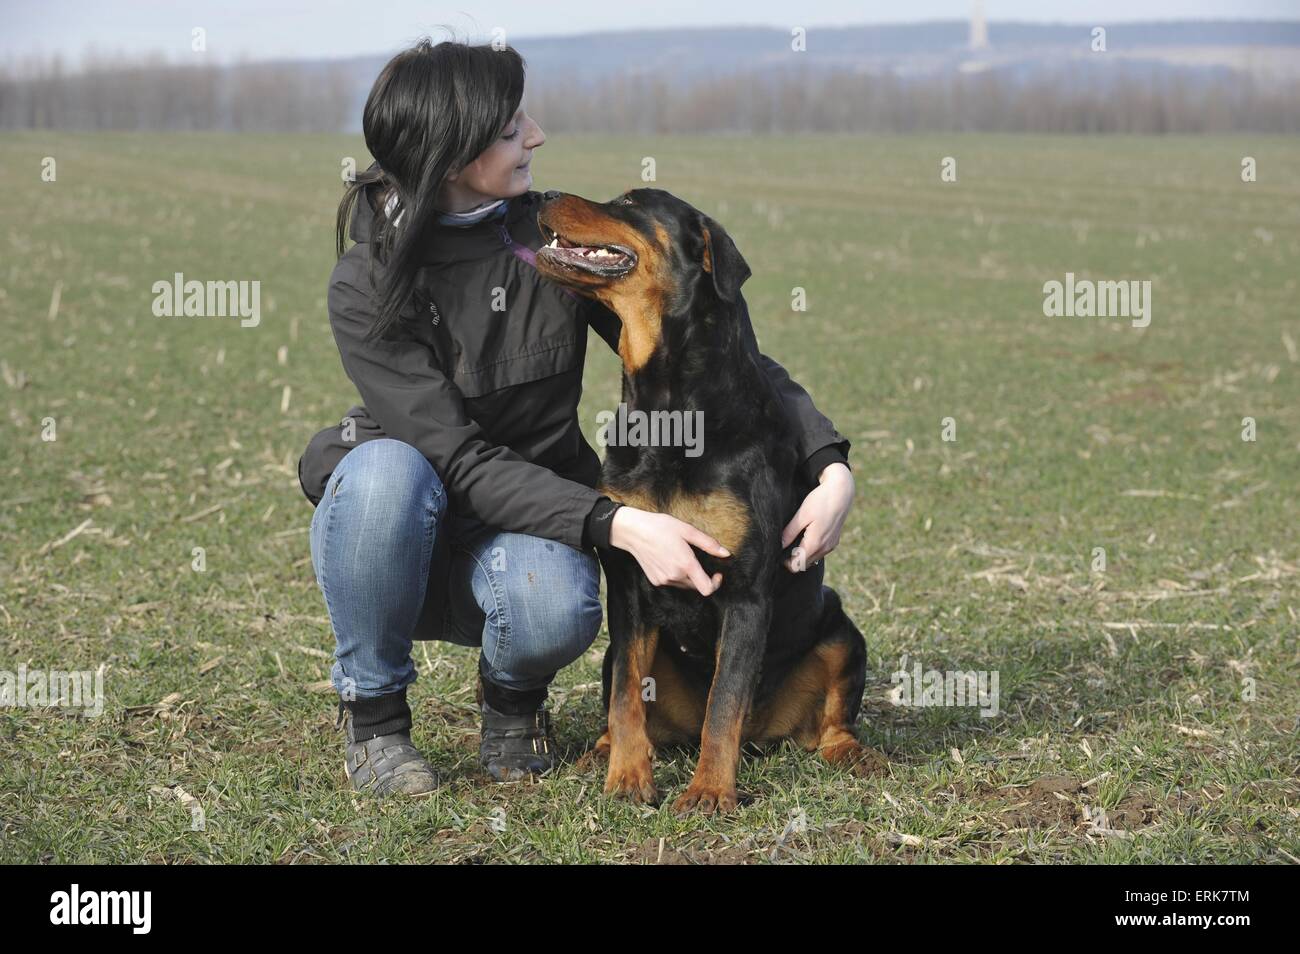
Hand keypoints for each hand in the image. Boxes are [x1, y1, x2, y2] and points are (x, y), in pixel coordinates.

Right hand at [609, 507, 728, 595]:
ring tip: (680, 556)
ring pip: (684, 585)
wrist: (634, 531)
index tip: (716, 573)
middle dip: (701, 576)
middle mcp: (675, 576)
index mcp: (686, 564)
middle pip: (696, 586)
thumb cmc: (660, 527)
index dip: (716, 584)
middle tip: (696, 558)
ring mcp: (664, 580)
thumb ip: (708, 544)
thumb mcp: (687, 530)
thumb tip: (725, 553)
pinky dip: (675, 575)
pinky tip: (669, 559)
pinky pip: (672, 582)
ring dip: (688, 576)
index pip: (707, 589)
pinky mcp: (656, 581)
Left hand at [780, 462, 853, 571]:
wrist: (841, 492)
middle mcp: (824, 548)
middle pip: (804, 565)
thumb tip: (779, 546)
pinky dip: (811, 549)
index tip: (778, 550)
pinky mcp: (834, 541)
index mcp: (815, 544)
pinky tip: (806, 535)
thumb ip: (790, 533)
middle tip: (784, 544)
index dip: (785, 561)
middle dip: (793, 558)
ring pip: (813, 559)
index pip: (796, 565)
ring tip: (794, 538)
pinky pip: (820, 552)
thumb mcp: (801, 515)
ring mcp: (831, 545)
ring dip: (802, 554)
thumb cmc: (820, 501)